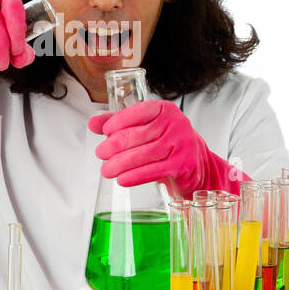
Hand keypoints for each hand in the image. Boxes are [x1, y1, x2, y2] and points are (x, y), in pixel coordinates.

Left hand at [88, 99, 244, 198]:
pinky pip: (155, 171)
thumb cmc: (165, 143)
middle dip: (114, 145)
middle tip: (100, 154)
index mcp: (164, 109)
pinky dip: (136, 176)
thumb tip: (92, 123)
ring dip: (121, 163)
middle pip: (138, 135)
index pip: (138, 111)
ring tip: (106, 170)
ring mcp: (181, 145)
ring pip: (145, 154)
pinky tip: (122, 180)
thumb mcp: (145, 128)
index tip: (105, 132)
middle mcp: (176, 124)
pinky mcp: (183, 165)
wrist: (196, 164)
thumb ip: (118, 122)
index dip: (118, 121)